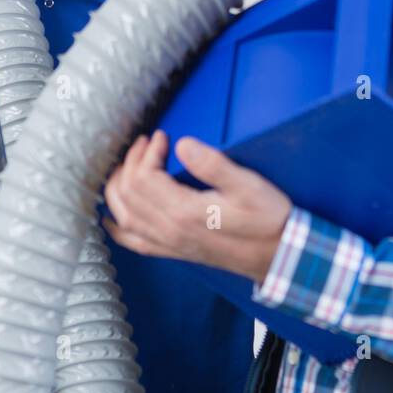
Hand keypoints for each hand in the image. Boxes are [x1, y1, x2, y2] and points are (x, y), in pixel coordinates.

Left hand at [103, 130, 291, 283]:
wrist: (278, 255)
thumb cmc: (266, 219)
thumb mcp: (248, 185)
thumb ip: (213, 164)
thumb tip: (183, 144)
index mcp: (184, 212)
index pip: (144, 177)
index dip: (147, 152)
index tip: (162, 137)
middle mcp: (169, 231)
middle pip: (128, 193)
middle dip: (131, 162)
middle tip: (146, 143)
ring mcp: (169, 244)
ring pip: (124, 216)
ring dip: (119, 187)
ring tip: (128, 165)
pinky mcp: (173, 251)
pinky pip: (133, 241)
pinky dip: (118, 225)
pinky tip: (114, 215)